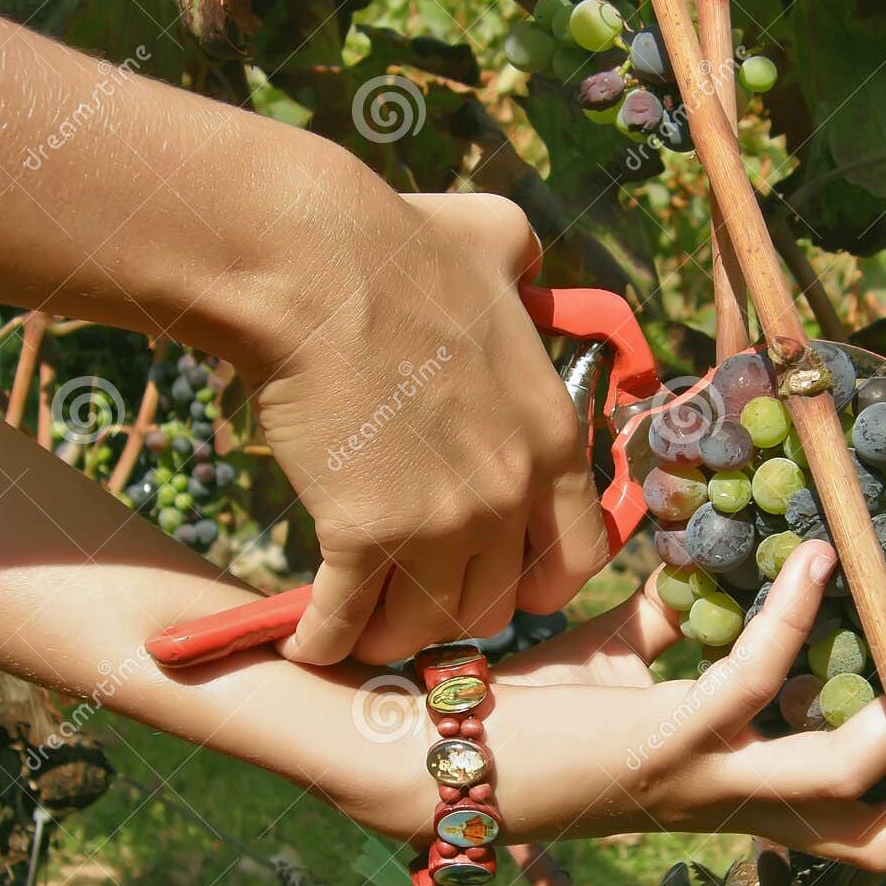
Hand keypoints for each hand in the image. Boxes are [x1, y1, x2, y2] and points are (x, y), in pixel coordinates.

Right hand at [251, 188, 607, 667]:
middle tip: (424, 596)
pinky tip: (306, 642)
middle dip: (462, 611)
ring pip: (427, 628)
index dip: (539, 578)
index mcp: (552, 437)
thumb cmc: (399, 245)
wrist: (314, 265)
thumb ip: (527, 269)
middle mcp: (509, 494)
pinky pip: (345, 623)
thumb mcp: (501, 243)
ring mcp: (439, 522)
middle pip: (499, 606)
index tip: (504, 576)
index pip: (579, 558)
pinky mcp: (364, 536)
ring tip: (362, 625)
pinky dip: (322, 641)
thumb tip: (523, 265)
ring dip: (391, 634)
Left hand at [465, 541, 885, 871]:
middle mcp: (723, 807)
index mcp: (720, 800)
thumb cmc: (523, 715)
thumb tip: (711, 570)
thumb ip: (673, 632)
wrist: (432, 755)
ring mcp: (698, 781)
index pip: (842, 831)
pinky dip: (790, 614)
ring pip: (841, 767)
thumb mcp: (618, 672)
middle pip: (871, 826)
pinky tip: (808, 560)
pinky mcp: (661, 740)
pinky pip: (755, 679)